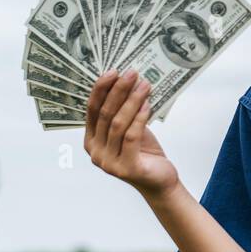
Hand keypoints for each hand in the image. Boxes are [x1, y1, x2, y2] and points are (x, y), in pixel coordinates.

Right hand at [84, 69, 178, 197]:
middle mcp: (95, 152)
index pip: (92, 110)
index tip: (112, 71)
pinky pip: (131, 137)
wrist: (159, 180)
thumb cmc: (144, 152)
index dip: (101, 89)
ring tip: (145, 85)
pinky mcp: (126, 169)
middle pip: (105, 114)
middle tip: (131, 73)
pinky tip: (147, 104)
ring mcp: (108, 162)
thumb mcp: (130, 129)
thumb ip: (124, 112)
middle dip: (118, 90)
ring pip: (118, 124)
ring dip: (132, 101)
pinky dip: (139, 118)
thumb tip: (129, 82)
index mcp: (91, 140)